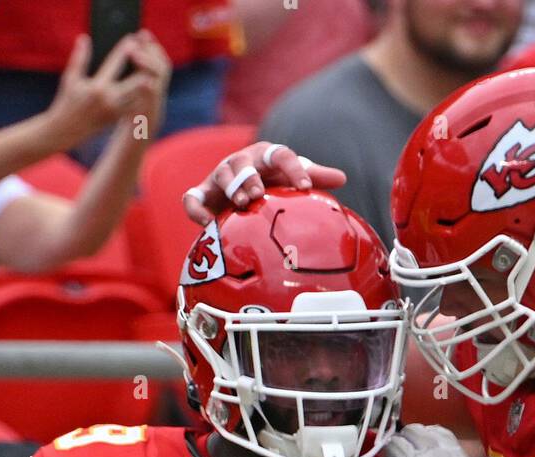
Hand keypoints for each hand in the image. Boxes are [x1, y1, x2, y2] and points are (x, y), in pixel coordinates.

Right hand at [45, 32, 166, 148]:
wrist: (67, 129)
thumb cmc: (67, 101)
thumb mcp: (70, 78)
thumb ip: (79, 58)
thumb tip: (85, 38)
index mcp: (98, 88)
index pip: (114, 65)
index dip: (124, 51)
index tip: (132, 40)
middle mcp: (110, 100)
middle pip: (134, 83)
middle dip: (142, 68)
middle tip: (149, 56)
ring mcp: (116, 111)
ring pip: (137, 96)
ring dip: (144, 83)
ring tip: (150, 70)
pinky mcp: (118, 118)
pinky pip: (133, 105)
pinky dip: (140, 96)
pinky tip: (144, 86)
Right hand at [182, 141, 346, 224]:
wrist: (244, 192)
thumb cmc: (274, 184)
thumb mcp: (293, 180)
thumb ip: (313, 177)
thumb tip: (342, 178)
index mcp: (266, 156)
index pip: (281, 155)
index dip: (293, 169)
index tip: (305, 188)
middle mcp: (241, 162)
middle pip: (243, 162)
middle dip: (250, 177)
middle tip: (259, 194)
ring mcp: (220, 177)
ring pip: (221, 175)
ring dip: (230, 187)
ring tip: (242, 203)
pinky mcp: (203, 194)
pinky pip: (192, 198)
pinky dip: (195, 209)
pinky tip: (206, 224)